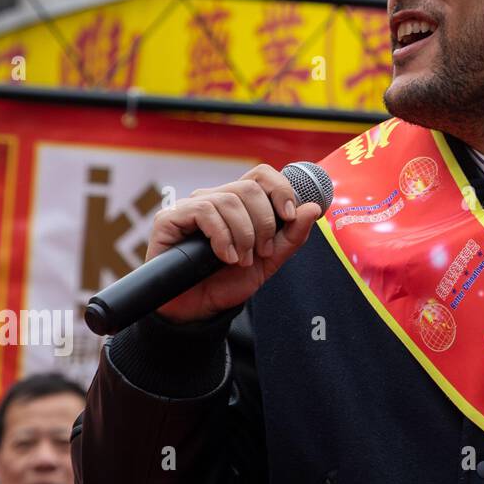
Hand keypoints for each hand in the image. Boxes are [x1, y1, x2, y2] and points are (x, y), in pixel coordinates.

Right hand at [146, 164, 322, 323]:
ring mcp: (192, 206)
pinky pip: (204, 211)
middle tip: (261, 252)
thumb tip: (313, 208)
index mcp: (240, 203)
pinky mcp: (170, 218)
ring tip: (241, 260)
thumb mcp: (270, 260)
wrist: (200, 309)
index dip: (280, 189)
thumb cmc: (230, 281)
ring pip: (229, 200)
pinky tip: (225, 257)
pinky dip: (222, 236)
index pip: (261, 175)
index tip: (289, 216)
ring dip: (243, 235)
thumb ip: (292, 236)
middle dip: (263, 223)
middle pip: (250, 188)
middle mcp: (215, 198)